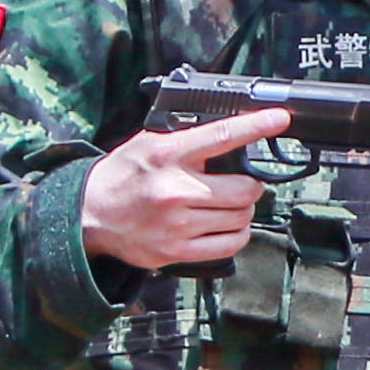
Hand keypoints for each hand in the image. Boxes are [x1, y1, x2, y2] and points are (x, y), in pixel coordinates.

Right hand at [78, 108, 284, 272]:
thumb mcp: (148, 143)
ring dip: (243, 210)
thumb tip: (227, 129)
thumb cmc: (123, 175)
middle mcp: (175, 190)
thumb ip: (186, 136)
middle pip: (244, 188)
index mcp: (168, 155)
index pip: (222, 135)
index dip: (256, 125)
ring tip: (228, 204)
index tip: (279, 118)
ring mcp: (177, 224)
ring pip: (241, 217)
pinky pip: (230, 244)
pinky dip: (237, 234)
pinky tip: (226, 225)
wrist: (90, 214)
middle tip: (240, 183)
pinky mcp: (177, 251)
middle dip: (250, 185)